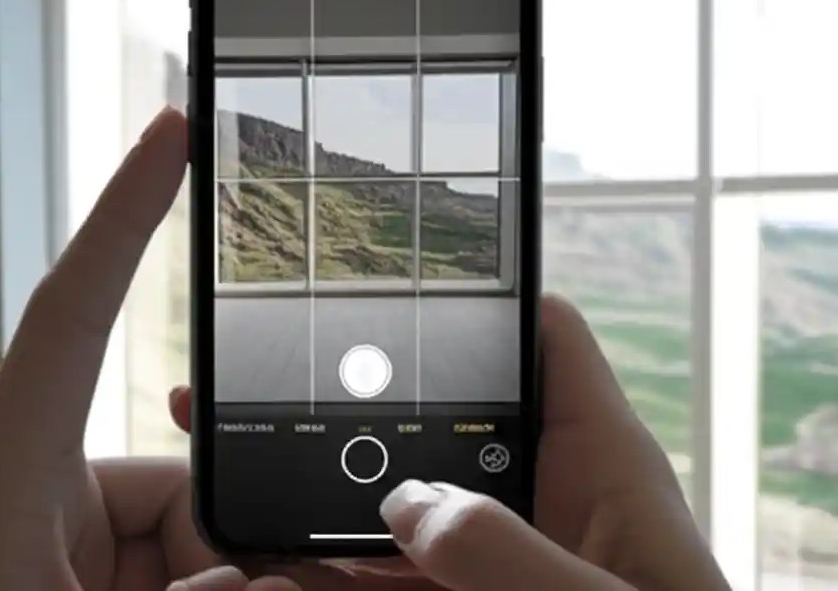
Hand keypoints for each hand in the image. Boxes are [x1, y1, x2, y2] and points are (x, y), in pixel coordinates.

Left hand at [0, 109, 297, 590]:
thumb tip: (265, 583)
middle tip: (320, 586)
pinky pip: (178, 579)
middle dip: (250, 545)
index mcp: (4, 482)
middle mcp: (38, 505)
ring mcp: (64, 554)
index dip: (121, 214)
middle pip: (186, 480)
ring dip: (236, 590)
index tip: (172, 130)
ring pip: (199, 546)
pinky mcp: (84, 589)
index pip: (70, 315)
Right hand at [169, 296, 729, 590]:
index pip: (543, 335)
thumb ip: (513, 554)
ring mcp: (500, 558)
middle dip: (359, 404)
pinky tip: (265, 564)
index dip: (477, 293)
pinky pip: (388, 576)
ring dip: (325, 493)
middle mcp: (542, 499)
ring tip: (236, 468)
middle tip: (264, 389)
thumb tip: (409, 507)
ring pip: (400, 506)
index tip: (387, 276)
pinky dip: (328, 574)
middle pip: (443, 418)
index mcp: (601, 461)